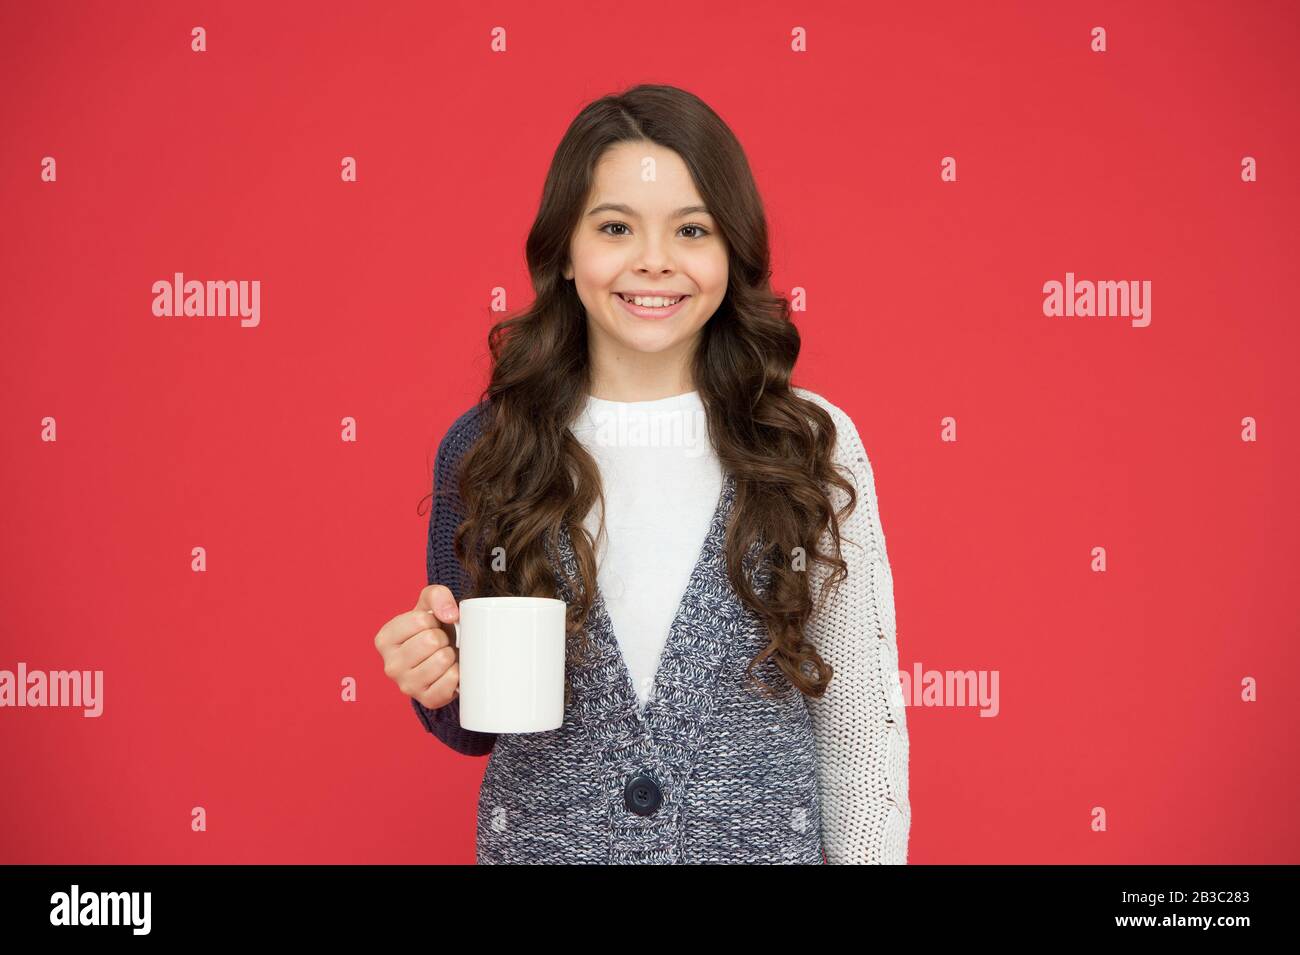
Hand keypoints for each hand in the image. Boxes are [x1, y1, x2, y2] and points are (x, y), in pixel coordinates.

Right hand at [374, 583, 460, 709]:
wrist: (445, 654)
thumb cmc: (434, 628)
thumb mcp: (430, 603)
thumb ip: (437, 595)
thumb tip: (450, 615)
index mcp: (385, 639)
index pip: (420, 621)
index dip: (433, 620)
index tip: (429, 627)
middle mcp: (390, 665)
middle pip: (431, 641)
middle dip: (443, 637)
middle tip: (439, 643)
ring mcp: (407, 686)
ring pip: (442, 660)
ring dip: (450, 654)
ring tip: (444, 655)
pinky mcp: (427, 700)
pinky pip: (451, 682)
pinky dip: (458, 673)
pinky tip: (450, 671)